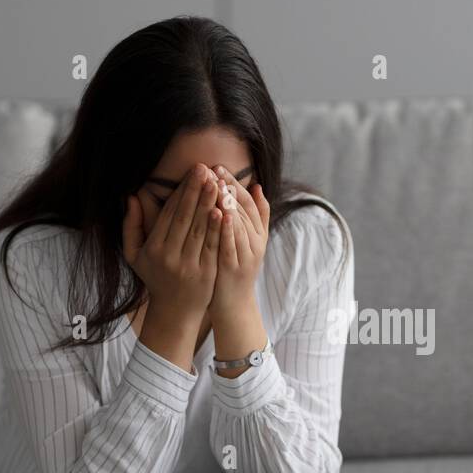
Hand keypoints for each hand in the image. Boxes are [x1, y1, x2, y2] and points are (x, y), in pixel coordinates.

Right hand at [122, 163, 221, 322]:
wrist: (175, 310)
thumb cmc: (155, 277)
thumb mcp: (135, 254)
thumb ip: (131, 226)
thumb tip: (131, 197)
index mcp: (153, 249)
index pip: (169, 214)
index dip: (182, 192)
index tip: (192, 172)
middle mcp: (169, 256)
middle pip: (185, 218)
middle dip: (196, 191)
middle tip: (206, 169)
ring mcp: (188, 266)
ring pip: (200, 230)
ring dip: (209, 205)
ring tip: (217, 183)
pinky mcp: (206, 274)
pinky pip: (212, 246)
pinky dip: (217, 229)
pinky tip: (222, 211)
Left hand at [210, 166, 269, 318]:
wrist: (233, 305)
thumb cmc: (233, 269)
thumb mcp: (246, 240)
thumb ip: (254, 217)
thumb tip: (258, 186)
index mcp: (258, 233)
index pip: (248, 201)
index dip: (234, 183)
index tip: (217, 167)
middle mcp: (256, 242)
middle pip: (244, 210)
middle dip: (228, 188)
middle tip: (214, 169)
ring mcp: (247, 255)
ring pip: (240, 225)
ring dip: (229, 204)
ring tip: (218, 185)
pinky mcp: (236, 268)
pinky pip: (233, 245)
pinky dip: (228, 229)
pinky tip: (221, 214)